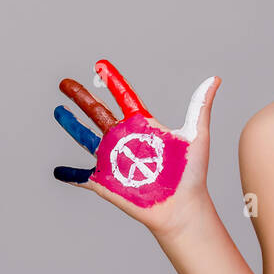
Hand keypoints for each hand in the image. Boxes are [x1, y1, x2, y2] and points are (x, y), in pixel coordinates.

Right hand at [53, 59, 218, 237]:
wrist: (182, 207)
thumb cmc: (191, 174)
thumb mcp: (196, 136)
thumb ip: (200, 106)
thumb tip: (215, 79)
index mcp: (143, 126)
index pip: (124, 97)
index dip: (113, 81)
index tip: (100, 65)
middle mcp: (125, 139)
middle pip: (97, 112)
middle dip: (81, 97)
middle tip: (65, 82)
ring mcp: (114, 160)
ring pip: (85, 138)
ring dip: (71, 126)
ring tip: (58, 111)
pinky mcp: (105, 182)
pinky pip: (82, 178)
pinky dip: (69, 175)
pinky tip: (58, 172)